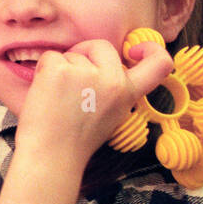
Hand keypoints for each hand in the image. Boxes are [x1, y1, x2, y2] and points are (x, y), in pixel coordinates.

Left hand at [13, 38, 173, 166]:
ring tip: (56, 100)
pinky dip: (42, 71)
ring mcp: (86, 73)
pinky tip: (44, 93)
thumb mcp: (109, 115)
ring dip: (61, 70)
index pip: (160, 63)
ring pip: (71, 54)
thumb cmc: (73, 140)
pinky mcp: (59, 70)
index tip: (135, 50)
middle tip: (70, 79)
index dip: (152, 49)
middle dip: (84, 53)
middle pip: (101, 46)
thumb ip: (112, 90)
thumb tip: (101, 67)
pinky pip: (50, 57)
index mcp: (127, 93)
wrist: (50, 157)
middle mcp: (112, 80)